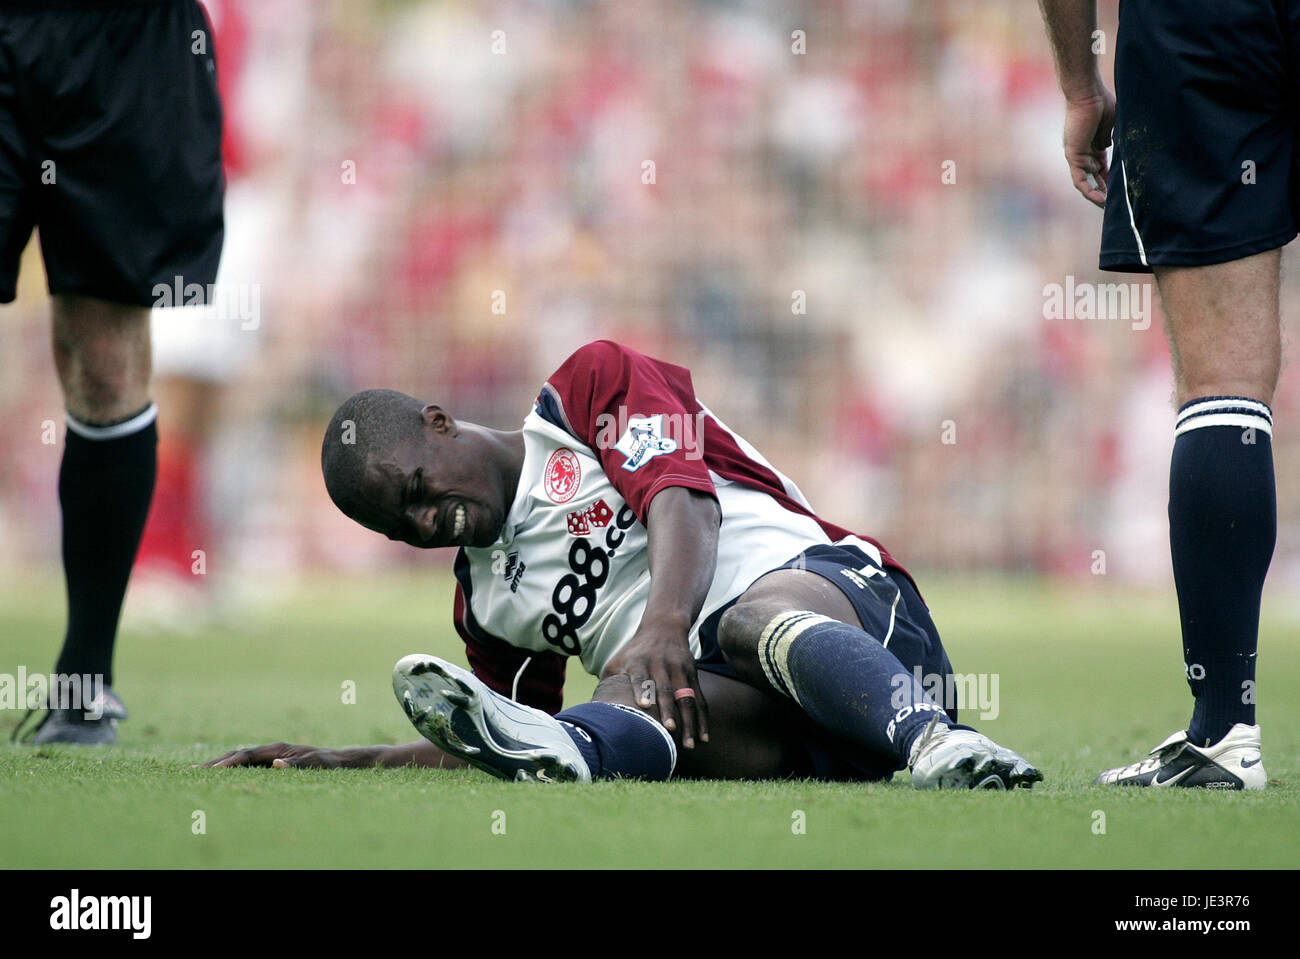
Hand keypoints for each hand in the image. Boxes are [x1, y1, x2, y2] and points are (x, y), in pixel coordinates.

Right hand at [200, 742, 381, 768]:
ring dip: (219, 766)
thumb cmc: (331, 763)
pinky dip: (231, 770)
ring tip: (197, 774)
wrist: (342, 760)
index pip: (245, 755)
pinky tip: (220, 778)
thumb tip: (275, 764)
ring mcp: (271, 755)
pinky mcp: (273, 762)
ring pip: (239, 759)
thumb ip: (298, 764)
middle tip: (189, 774)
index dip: (227, 764)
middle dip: (214, 763)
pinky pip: (246, 766)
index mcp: (278, 748)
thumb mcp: (317, 764)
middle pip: (237, 754)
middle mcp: (272, 749)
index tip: (209, 773)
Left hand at [602, 623, 708, 748]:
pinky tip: (703, 737)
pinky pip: (700, 699)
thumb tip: (592, 710)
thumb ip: (608, 682)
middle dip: (668, 710)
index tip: (643, 705)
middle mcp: (661, 665)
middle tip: (671, 731)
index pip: (640, 676)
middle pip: (666, 690)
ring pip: (686, 698)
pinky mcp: (692, 675)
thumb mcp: (619, 659)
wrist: (664, 627)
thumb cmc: (635, 651)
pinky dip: (703, 719)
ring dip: (689, 722)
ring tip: (689, 745)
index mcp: (639, 662)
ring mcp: (679, 670)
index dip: (641, 689)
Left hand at [1062, 87, 1115, 206]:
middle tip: (1115, 207)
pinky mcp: (1073, 156)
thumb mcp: (1113, 125)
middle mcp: (1085, 154)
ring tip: (1107, 208)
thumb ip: (1114, 139)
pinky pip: (1080, 179)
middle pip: (1095, 179)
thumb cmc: (1102, 102)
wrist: (1088, 94)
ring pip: (1086, 183)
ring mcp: (1078, 156)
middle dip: (1104, 193)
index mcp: (1095, 147)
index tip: (1122, 193)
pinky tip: (1100, 199)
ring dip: (1096, 196)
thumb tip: (1114, 148)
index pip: (1102, 170)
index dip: (1111, 183)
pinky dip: (1089, 190)